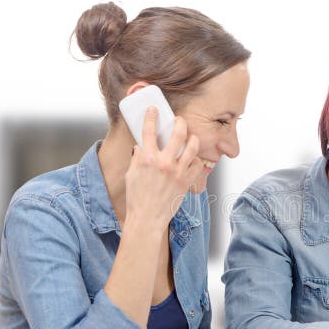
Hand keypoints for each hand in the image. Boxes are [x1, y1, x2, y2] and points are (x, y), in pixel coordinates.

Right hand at [125, 107, 203, 229]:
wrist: (147, 219)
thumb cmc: (137, 198)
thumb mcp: (131, 175)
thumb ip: (137, 158)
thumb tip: (141, 147)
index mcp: (146, 159)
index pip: (149, 130)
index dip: (152, 116)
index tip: (154, 109)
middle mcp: (164, 163)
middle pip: (178, 133)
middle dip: (180, 122)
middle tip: (179, 120)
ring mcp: (177, 172)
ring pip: (193, 146)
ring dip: (193, 139)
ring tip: (191, 137)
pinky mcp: (186, 182)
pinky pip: (197, 165)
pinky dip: (195, 160)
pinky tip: (192, 159)